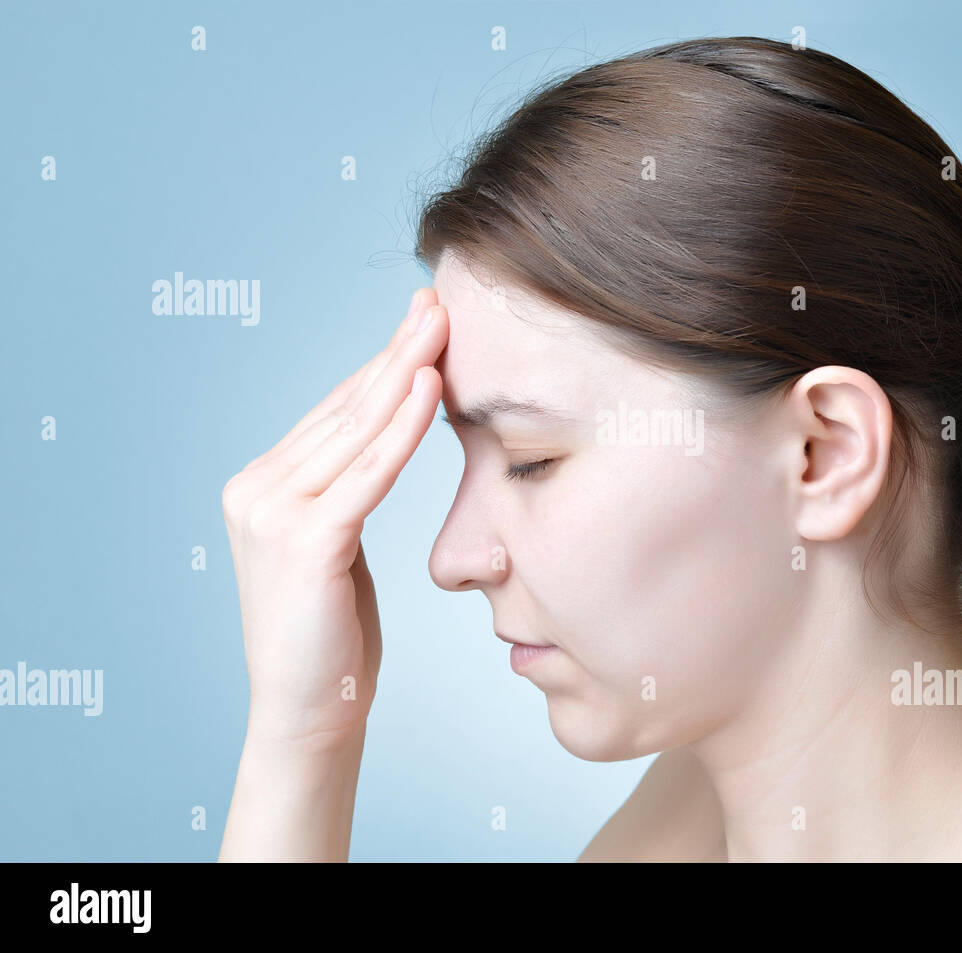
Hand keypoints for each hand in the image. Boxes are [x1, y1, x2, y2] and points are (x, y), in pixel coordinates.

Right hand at [221, 289, 447, 749]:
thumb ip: (344, 491)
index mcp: (262, 485)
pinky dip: (402, 427)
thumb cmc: (332, 636)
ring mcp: (273, 512)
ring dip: (404, 371)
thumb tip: (381, 438)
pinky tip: (430, 387)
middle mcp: (257, 489)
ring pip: (356, 429)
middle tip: (438, 302)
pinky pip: (368, 472)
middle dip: (397, 351)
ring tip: (441, 325)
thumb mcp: (335, 547)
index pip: (336, 411)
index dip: (382, 364)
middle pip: (346, 408)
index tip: (422, 322)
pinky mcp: (304, 540)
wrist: (309, 711)